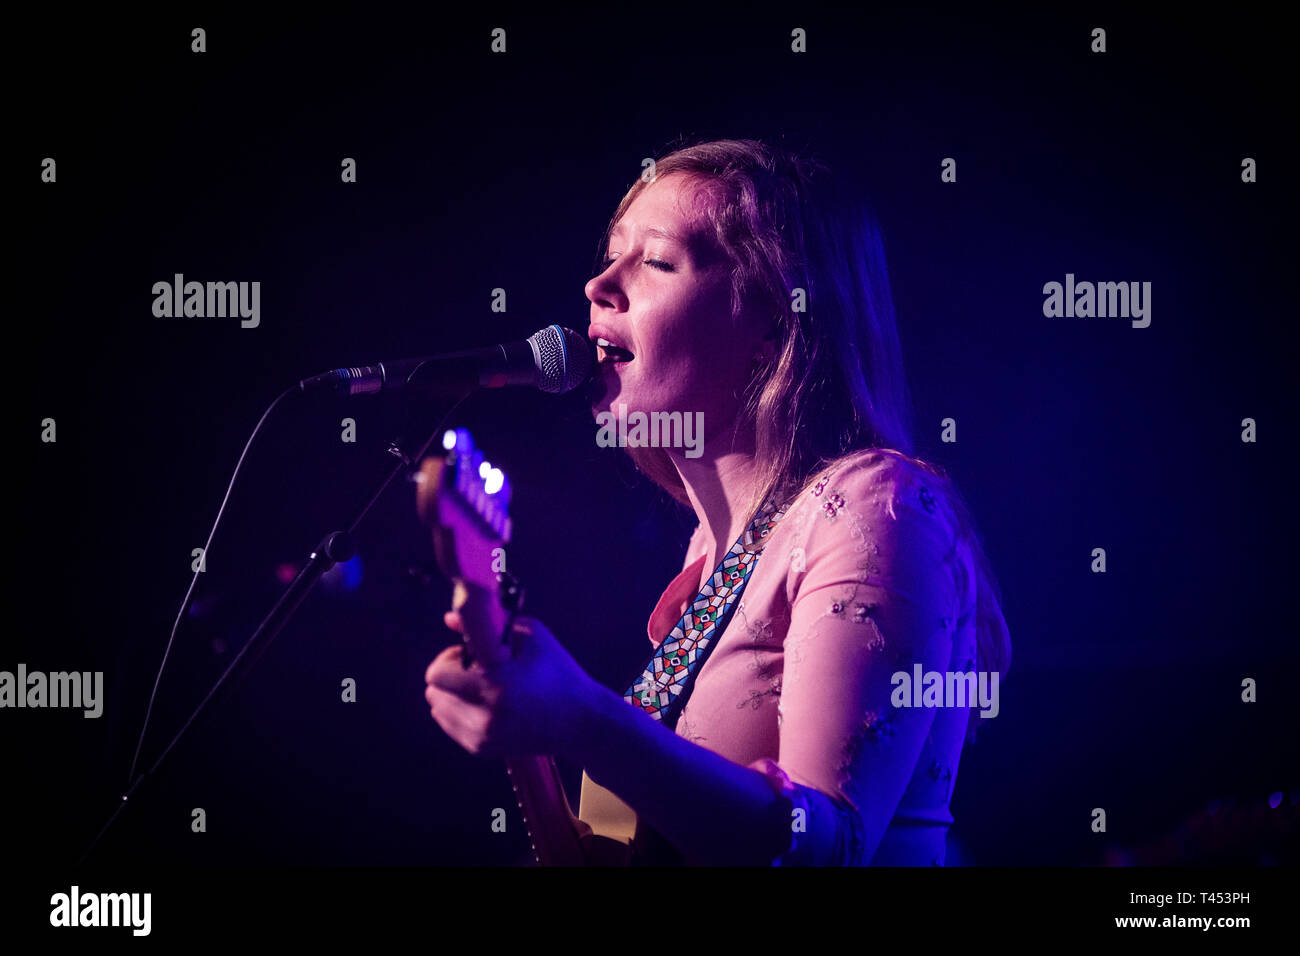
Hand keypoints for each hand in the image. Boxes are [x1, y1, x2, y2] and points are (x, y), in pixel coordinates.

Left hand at [424, 613, 597, 758]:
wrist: (579, 720)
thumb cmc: (557, 670)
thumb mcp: (530, 636)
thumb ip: (488, 625)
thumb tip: (448, 618)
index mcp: (495, 685)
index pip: (437, 674)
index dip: (450, 658)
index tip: (470, 654)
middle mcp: (485, 715)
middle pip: (433, 692)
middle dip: (449, 676)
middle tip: (475, 670)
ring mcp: (482, 736)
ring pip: (439, 709)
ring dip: (452, 695)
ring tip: (482, 687)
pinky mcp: (482, 749)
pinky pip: (450, 726)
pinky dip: (459, 711)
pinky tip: (484, 703)